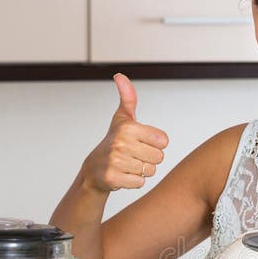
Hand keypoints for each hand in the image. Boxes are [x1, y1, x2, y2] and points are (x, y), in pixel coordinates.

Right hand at [82, 74, 168, 192]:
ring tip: (128, 165)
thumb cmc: (113, 142)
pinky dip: (134, 181)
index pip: (163, 141)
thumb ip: (127, 98)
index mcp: (128, 127)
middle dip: (149, 159)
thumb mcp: (122, 118)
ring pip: (151, 171)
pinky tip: (123, 175)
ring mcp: (116, 161)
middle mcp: (121, 143)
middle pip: (159, 158)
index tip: (140, 143)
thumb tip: (120, 76)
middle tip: (134, 156)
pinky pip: (140, 183)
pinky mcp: (113, 178)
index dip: (154, 144)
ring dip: (142, 171)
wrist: (94, 169)